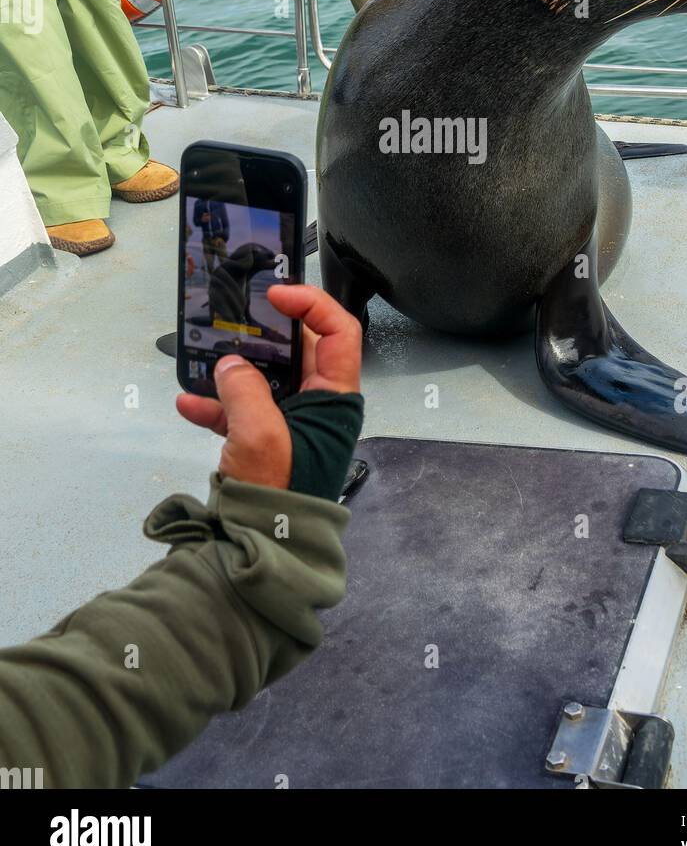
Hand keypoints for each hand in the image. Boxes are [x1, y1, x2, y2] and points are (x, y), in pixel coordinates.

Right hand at [176, 285, 362, 488]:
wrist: (261, 551)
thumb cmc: (277, 492)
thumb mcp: (261, 434)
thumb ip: (245, 389)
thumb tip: (229, 365)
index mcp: (334, 399)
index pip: (339, 333)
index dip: (311, 305)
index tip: (276, 294)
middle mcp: (317, 407)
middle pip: (296, 351)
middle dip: (263, 333)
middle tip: (235, 314)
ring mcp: (289, 424)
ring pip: (264, 379)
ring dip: (233, 368)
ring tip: (206, 356)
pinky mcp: (263, 444)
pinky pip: (240, 411)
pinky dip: (215, 404)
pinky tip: (188, 403)